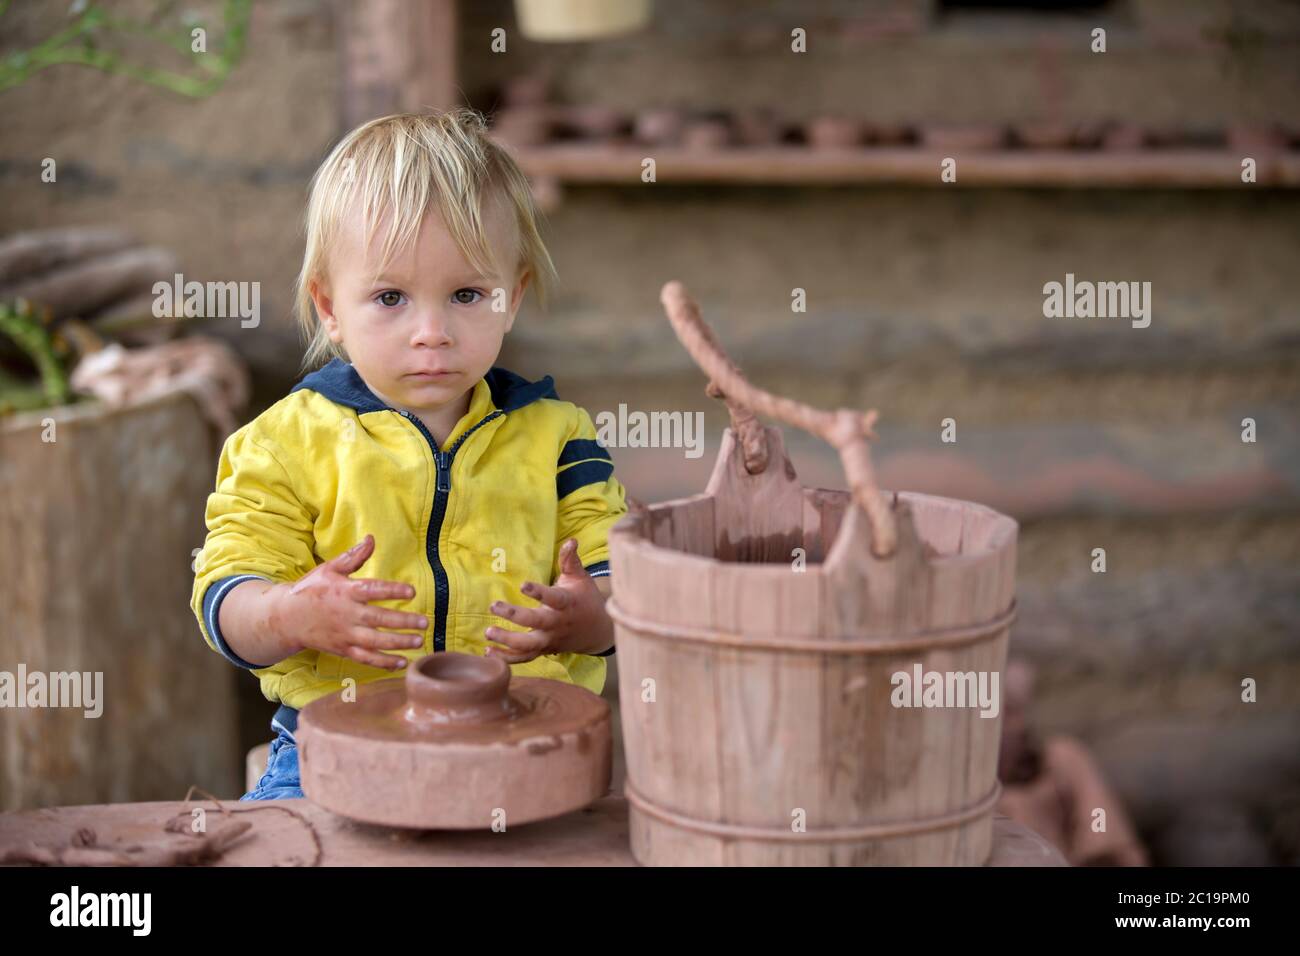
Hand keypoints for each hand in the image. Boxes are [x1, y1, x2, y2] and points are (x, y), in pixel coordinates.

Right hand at [270, 534, 427, 670]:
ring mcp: (344, 634)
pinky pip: (365, 658)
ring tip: (418, 641)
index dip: (392, 591)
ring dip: (398, 643)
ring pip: (374, 642)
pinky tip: (402, 662)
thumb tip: (372, 539)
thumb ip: (353, 556)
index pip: (372, 591)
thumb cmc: (312, 590)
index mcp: (345, 592)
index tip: (411, 592)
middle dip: (402, 622)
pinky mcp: (343, 649)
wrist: (286, 618)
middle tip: (424, 622)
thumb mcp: (329, 569)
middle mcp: (346, 614)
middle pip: (378, 620)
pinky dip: (383, 663)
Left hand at [484, 538, 613, 662]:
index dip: (538, 592)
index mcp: (567, 603)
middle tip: (494, 605)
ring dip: (507, 641)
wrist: (598, 631)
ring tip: (488, 632)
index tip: (523, 584)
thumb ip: (570, 560)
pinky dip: (507, 658)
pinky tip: (488, 651)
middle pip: (535, 622)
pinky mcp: (544, 650)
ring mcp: (550, 640)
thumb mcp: (581, 578)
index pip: (553, 598)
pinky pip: (524, 658)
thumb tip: (571, 540)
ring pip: (528, 646)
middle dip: (514, 615)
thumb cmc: (586, 599)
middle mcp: (557, 624)